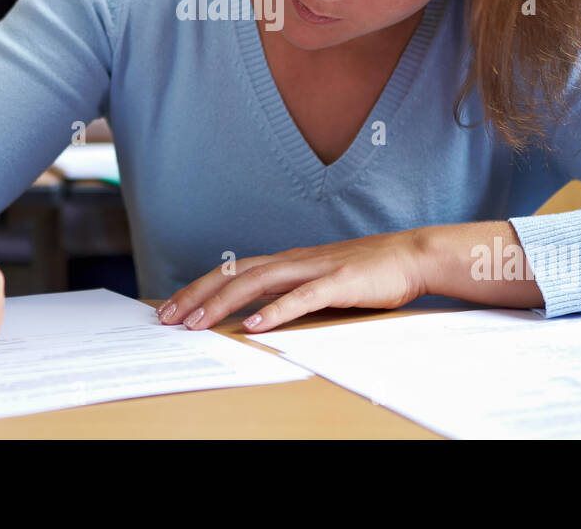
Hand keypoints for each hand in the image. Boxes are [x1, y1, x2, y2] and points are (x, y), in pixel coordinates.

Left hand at [156, 230, 429, 333]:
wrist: (412, 256)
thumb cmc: (368, 272)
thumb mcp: (320, 280)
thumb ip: (291, 292)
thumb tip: (258, 312)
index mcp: (287, 261)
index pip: (232, 271)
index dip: (199, 288)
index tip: (172, 307)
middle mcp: (294, 260)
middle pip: (234, 274)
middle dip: (197, 295)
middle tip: (168, 318)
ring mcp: (315, 269)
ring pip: (258, 283)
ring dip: (224, 303)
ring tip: (198, 323)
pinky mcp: (339, 282)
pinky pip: (301, 298)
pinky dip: (275, 311)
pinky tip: (255, 325)